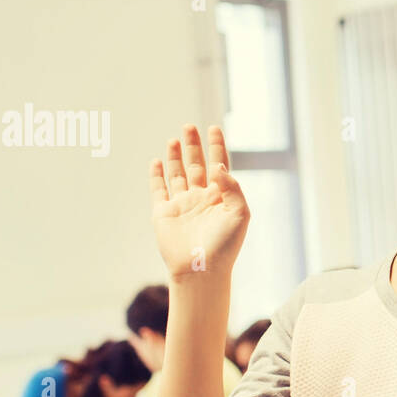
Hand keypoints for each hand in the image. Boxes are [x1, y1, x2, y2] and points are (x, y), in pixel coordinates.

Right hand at [149, 125, 249, 278]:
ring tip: (175, 139)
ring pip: (178, 174)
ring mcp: (182, 205)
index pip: (220, 165)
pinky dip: (157, 175)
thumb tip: (217, 165)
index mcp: (221, 198)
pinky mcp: (164, 213)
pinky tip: (157, 161)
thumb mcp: (239, 213)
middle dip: (194, 146)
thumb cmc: (225, 245)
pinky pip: (159, 189)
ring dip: (176, 156)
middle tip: (190, 127)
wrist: (201, 269)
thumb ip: (231, 186)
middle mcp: (201, 199)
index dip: (217, 146)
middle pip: (197, 165)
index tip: (214, 128)